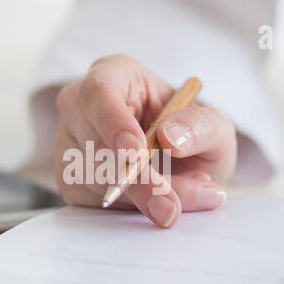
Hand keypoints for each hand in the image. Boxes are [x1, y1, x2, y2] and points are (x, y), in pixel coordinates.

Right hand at [53, 54, 236, 227]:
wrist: (183, 168)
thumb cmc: (192, 137)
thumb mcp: (214, 128)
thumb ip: (202, 127)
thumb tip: (172, 137)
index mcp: (114, 75)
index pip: (99, 93)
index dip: (114, 123)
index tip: (136, 153)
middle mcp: (81, 106)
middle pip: (94, 144)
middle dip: (136, 181)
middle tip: (171, 207)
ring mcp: (69, 143)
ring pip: (94, 178)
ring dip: (142, 198)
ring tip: (181, 199)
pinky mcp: (70, 179)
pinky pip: (93, 201)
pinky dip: (129, 209)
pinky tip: (154, 201)